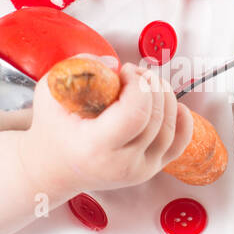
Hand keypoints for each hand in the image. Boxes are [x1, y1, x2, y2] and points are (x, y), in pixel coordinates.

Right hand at [17, 54, 193, 194]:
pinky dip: (183, 121)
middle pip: (155, 118)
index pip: (135, 114)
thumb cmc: (51, 129)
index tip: (124, 72)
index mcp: (96, 147)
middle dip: (151, 85)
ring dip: (165, 97)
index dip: (138, 86)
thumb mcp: (50, 93)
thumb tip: (113, 62)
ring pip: (169, 129)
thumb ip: (78, 68)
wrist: (53, 169)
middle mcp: (122, 165)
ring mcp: (140, 171)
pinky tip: (174, 104)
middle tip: (134, 73)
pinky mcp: (150, 169)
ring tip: (146, 83)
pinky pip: (179, 145)